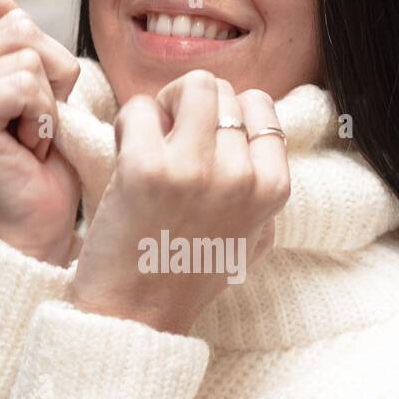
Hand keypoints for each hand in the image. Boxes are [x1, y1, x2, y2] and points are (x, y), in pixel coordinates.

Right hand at [0, 0, 82, 265]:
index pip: (18, 22)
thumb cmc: (43, 166)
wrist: (37, 228)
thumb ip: (17, 46)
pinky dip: (42, 120)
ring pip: (30, 60)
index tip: (32, 117)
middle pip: (23, 32)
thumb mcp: (40, 92)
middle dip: (49, 82)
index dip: (48, 70)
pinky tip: (25, 149)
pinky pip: (26, 86)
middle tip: (32, 129)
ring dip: (48, 107)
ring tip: (29, 141)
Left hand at [67, 70, 290, 333]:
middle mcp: (241, 176)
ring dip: (164, 106)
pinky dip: (128, 123)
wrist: (135, 313)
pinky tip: (125, 155)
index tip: (201, 145)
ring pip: (191, 85)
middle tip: (167, 143)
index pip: (258, 104)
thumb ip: (263, 183)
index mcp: (273, 188)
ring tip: (149, 142)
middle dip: (189, 106)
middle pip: (220, 89)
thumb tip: (259, 128)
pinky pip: (139, 107)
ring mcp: (195, 171)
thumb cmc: (187, 271)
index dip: (223, 116)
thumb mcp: (253, 234)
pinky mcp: (146, 169)